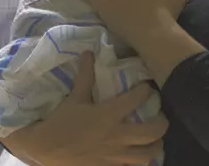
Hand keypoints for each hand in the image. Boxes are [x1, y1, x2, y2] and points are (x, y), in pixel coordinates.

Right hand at [0, 52, 167, 165]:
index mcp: (109, 115)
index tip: (148, 86)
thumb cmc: (62, 121)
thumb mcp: (75, 96)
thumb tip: (89, 52)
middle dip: (162, 123)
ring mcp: (115, 156)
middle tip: (161, 116)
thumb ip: (85, 75)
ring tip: (155, 140)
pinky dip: (140, 162)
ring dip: (155, 147)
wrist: (46, 149)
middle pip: (151, 133)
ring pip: (147, 156)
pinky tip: (139, 156)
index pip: (137, 99)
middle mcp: (117, 136)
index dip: (146, 90)